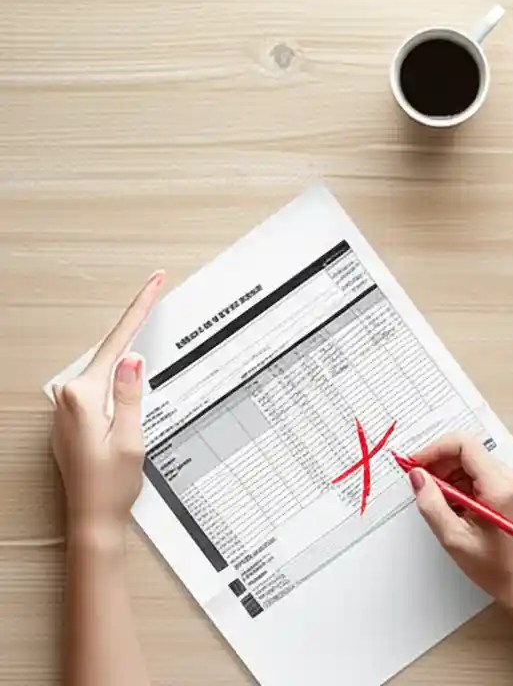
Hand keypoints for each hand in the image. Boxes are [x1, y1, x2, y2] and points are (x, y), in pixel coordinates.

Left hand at [52, 271, 164, 539]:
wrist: (90, 521)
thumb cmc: (112, 486)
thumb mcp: (130, 438)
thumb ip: (129, 394)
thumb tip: (131, 358)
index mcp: (84, 397)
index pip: (118, 343)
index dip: (139, 309)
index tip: (154, 282)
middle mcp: (69, 398)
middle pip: (110, 351)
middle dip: (135, 323)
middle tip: (155, 286)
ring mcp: (67, 409)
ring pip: (106, 370)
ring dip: (128, 354)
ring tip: (150, 320)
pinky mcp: (72, 420)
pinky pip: (100, 388)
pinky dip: (118, 379)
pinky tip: (133, 372)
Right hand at [408, 434, 512, 606]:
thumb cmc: (494, 566)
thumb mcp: (454, 538)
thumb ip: (432, 504)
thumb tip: (416, 476)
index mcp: (499, 486)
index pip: (464, 444)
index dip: (434, 450)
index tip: (414, 465)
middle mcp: (509, 477)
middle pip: (466, 451)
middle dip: (438, 464)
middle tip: (421, 487)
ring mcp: (511, 481)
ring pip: (469, 462)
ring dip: (448, 477)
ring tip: (439, 505)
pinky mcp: (508, 488)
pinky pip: (477, 474)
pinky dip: (459, 485)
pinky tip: (453, 508)